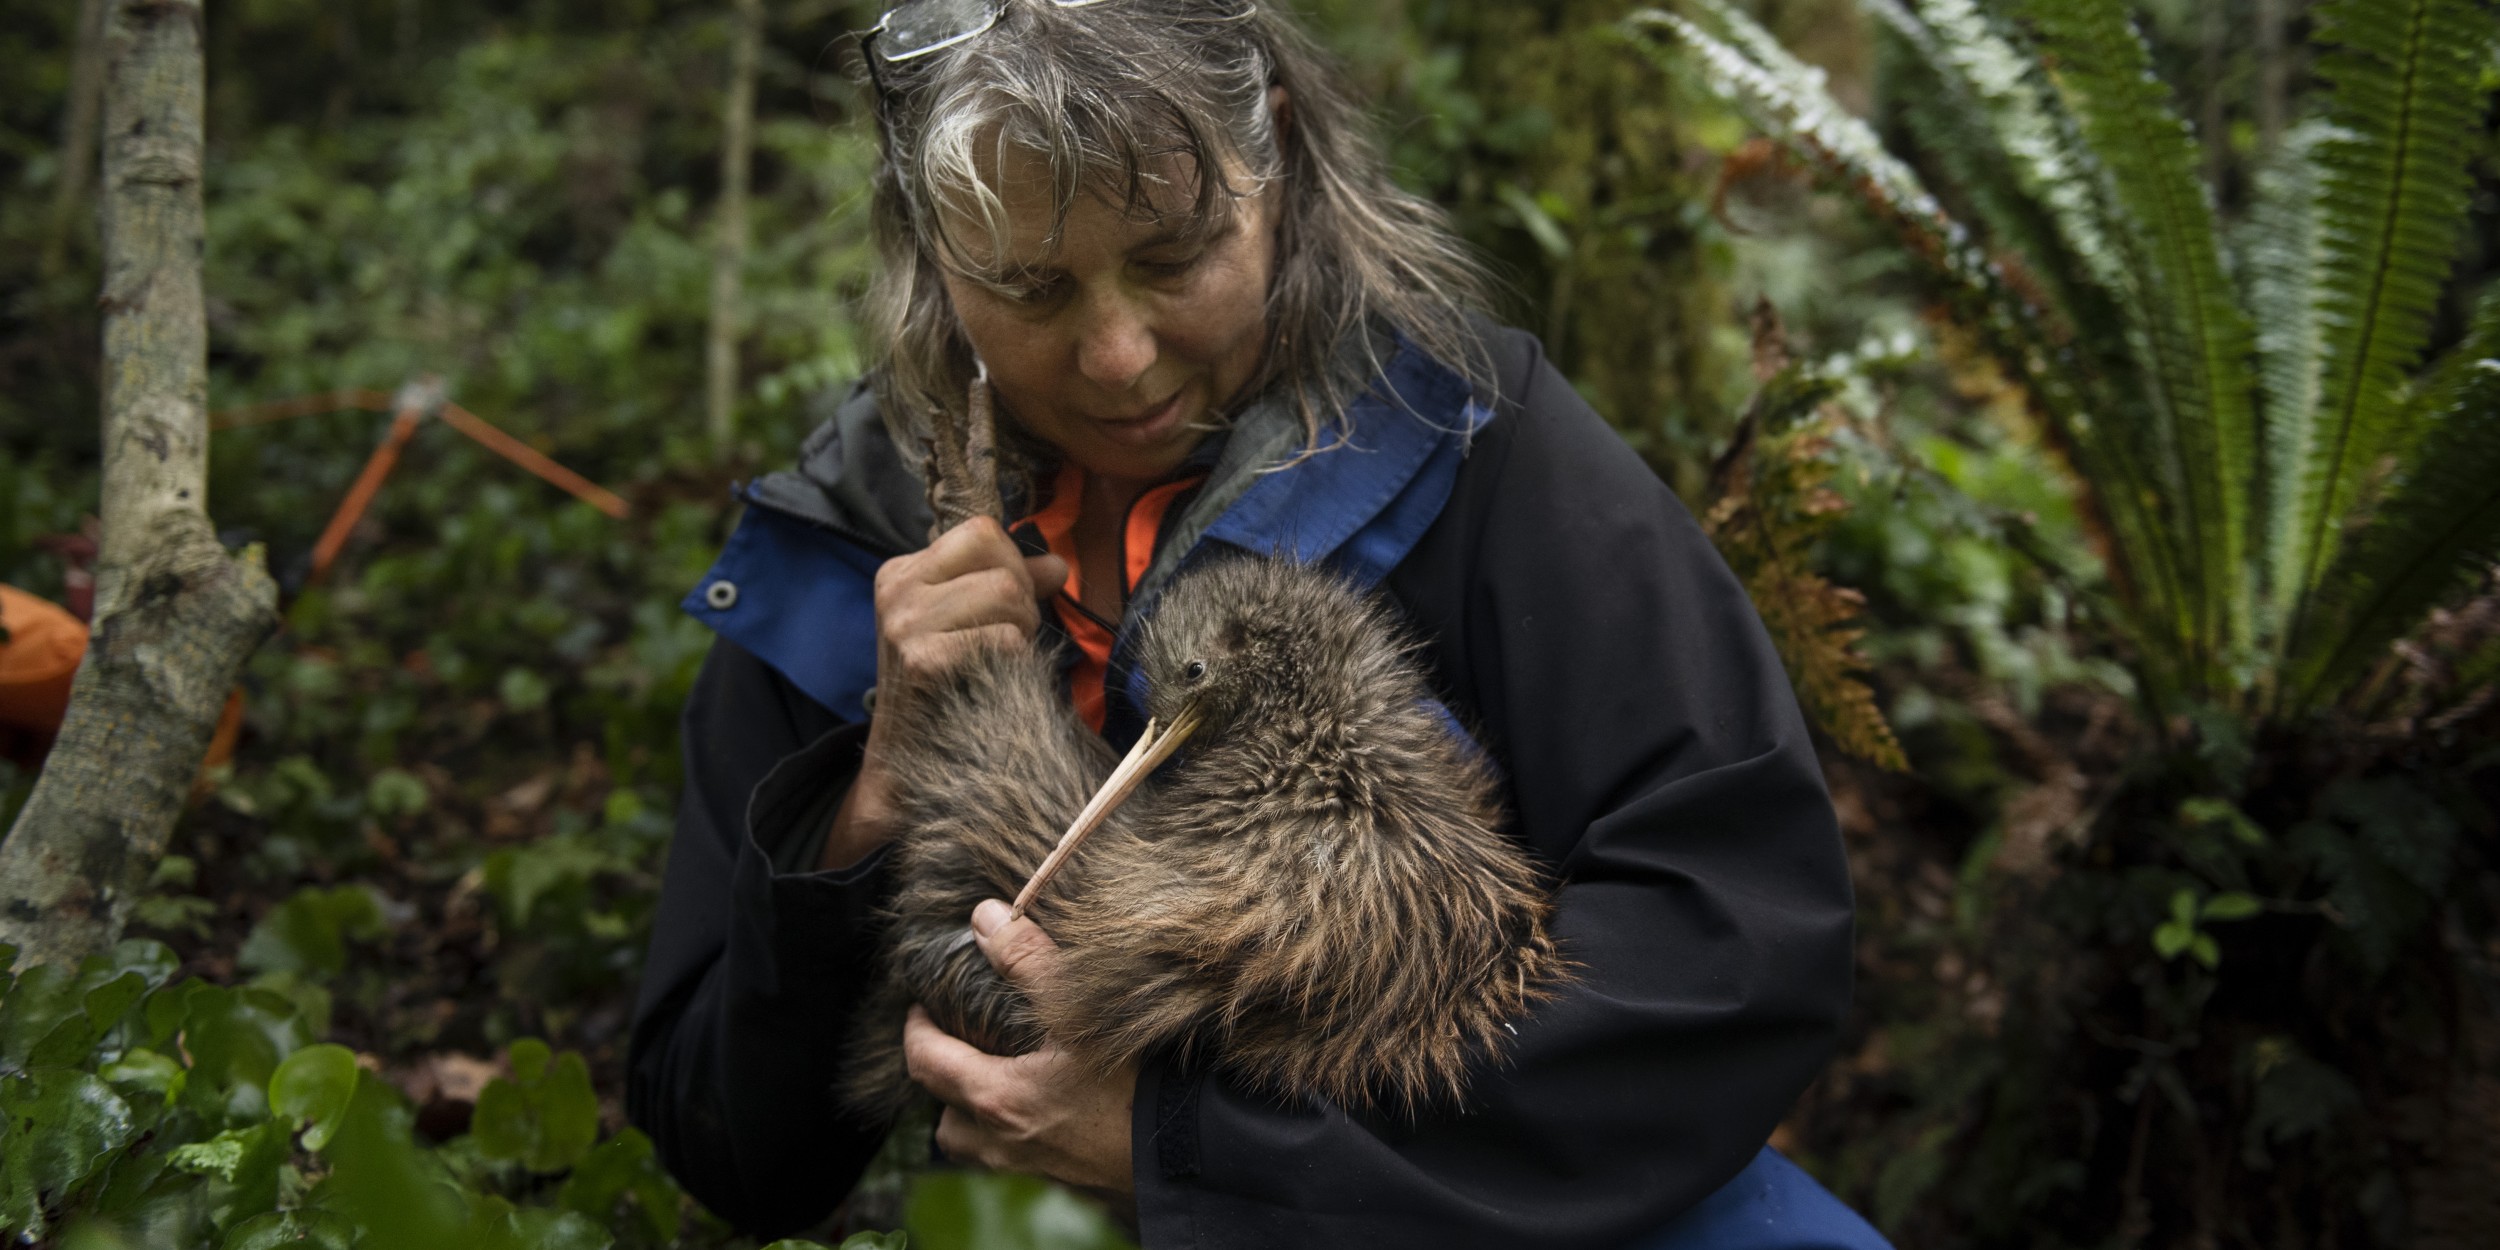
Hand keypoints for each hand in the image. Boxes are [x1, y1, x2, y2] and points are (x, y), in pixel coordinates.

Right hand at [821, 519, 1066, 869]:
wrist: (905, 762)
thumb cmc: (948, 686)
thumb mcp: (970, 621)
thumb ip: (1014, 584)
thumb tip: (1059, 564)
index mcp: (902, 570)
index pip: (983, 532)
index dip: (1012, 565)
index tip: (1006, 606)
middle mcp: (896, 589)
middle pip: (1001, 565)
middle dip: (1021, 604)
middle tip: (1002, 640)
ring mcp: (904, 623)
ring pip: (1007, 595)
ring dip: (1020, 632)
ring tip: (996, 659)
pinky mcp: (921, 659)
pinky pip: (1003, 639)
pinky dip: (1012, 660)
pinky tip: (990, 680)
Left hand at [904, 899, 1135, 1197]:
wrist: (1196, 1150)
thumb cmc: (1138, 1084)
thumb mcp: (1079, 1012)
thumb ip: (1027, 961)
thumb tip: (984, 919)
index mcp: (997, 1098)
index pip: (924, 1062)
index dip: (915, 1028)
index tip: (922, 1004)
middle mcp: (1005, 1142)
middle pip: (944, 1118)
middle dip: (942, 1080)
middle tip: (957, 1042)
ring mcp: (1035, 1167)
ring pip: (978, 1146)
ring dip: (975, 1114)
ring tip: (997, 1074)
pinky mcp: (1068, 1180)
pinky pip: (1018, 1158)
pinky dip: (1015, 1131)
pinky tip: (1047, 1103)